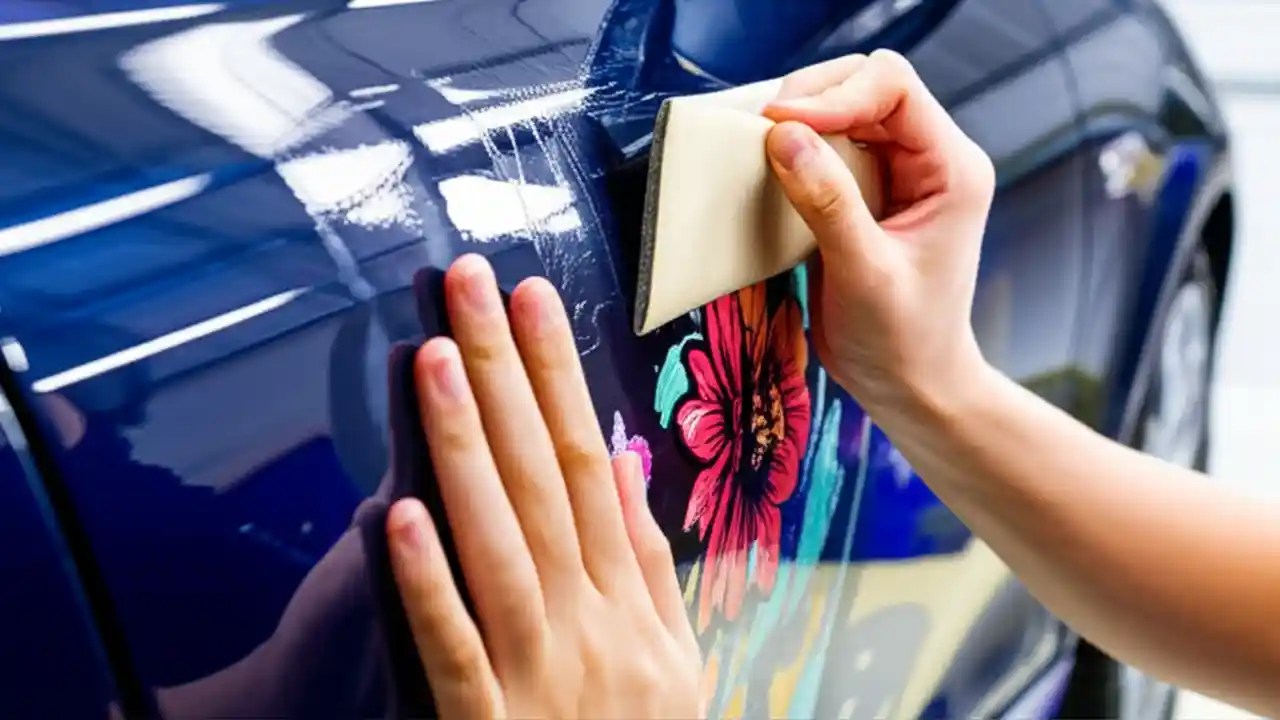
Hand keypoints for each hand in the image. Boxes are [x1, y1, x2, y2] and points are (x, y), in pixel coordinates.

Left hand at [385, 255, 702, 718]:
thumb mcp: (669, 655)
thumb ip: (647, 558)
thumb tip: (621, 460)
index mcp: (627, 598)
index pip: (584, 461)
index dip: (557, 375)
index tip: (531, 299)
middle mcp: (589, 623)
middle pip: (541, 479)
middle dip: (505, 374)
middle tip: (470, 283)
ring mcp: (539, 673)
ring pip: (500, 544)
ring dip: (466, 449)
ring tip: (437, 356)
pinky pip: (454, 648)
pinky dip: (427, 581)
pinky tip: (398, 511)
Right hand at [762, 50, 996, 414]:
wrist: (910, 385)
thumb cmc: (903, 341)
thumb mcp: (864, 275)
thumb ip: (828, 204)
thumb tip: (782, 137)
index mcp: (951, 169)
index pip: (894, 88)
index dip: (836, 95)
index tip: (780, 125)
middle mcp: (929, 159)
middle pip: (867, 85)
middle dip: (812, 98)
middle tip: (761, 130)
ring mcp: (896, 173)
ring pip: (842, 109)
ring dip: (798, 120)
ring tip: (758, 145)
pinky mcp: (864, 192)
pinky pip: (826, 145)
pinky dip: (793, 148)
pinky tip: (767, 166)